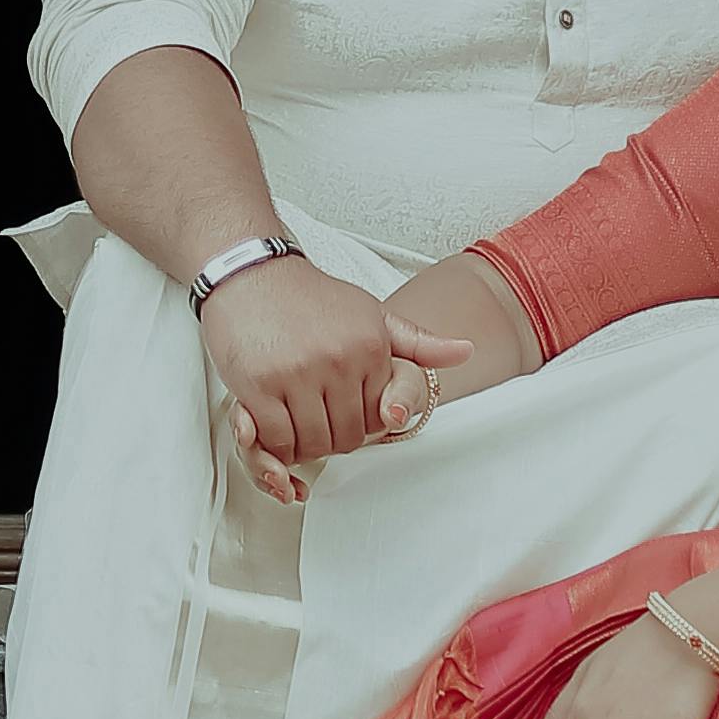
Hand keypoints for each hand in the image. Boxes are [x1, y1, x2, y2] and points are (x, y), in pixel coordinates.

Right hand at [202, 257, 468, 500]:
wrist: (251, 273)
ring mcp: (299, 374)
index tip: (342, 411)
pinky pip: (277, 439)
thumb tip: (466, 351)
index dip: (360, 424)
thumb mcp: (371, 315)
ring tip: (294, 424)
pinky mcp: (260, 386)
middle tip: (315, 423)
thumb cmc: (310, 298)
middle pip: (347, 437)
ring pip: (313, 443)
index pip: (378, 418)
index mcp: (372, 346)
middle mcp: (340, 360)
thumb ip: (417, 341)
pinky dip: (275, 444)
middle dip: (332, 439)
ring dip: (302, 445)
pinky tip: (272, 425)